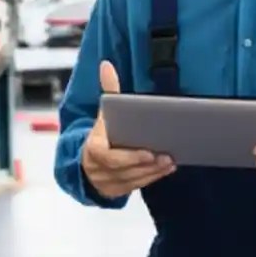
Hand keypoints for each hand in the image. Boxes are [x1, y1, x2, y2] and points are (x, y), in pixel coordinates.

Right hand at [81, 61, 175, 198]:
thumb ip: (108, 90)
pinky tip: (167, 168)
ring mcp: (107, 182)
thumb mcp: (103, 113)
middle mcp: (98, 168)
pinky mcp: (117, 192)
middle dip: (147, 164)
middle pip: (125, 169)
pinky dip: (152, 178)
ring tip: (170, 160)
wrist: (85, 162)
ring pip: (133, 179)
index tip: (149, 152)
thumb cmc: (100, 135)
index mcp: (93, 148)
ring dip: (153, 171)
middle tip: (167, 156)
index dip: (130, 156)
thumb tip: (106, 64)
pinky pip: (137, 186)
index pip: (109, 156)